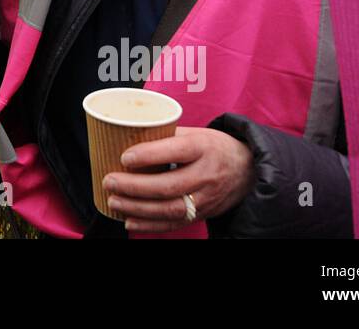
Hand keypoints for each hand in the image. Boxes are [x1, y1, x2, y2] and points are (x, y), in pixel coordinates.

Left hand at [102, 127, 254, 232]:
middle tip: (109, 181)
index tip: (124, 156)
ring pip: (170, 208)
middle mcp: (206, 175)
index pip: (175, 151)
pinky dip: (150, 225)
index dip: (148, 155)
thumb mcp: (196, 133)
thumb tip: (128, 134)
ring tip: (114, 201)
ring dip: (137, 208)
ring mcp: (206, 198)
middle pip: (168, 185)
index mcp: (203, 148)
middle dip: (135, 187)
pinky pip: (175, 223)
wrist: (248, 171)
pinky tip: (129, 221)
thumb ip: (167, 136)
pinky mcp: (203, 214)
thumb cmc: (213, 147)